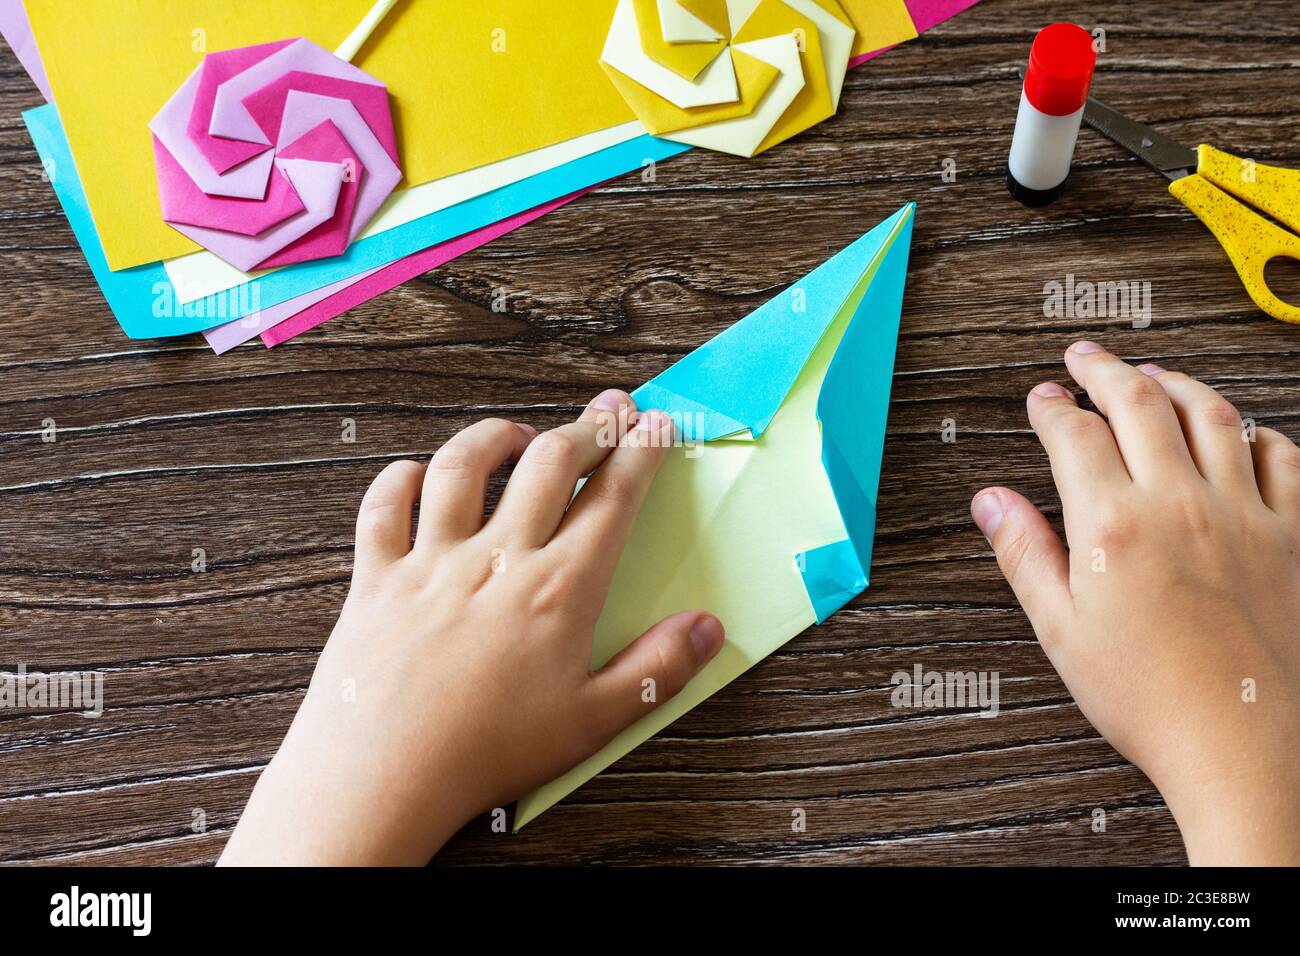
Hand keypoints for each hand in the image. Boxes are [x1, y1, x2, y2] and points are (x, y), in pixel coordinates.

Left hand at [219, 390, 723, 864]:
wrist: (384, 775)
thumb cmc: (489, 752)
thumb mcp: (593, 722)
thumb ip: (656, 669)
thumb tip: (706, 627)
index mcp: (557, 589)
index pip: (612, 500)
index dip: (641, 454)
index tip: (657, 425)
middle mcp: (496, 558)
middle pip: (548, 466)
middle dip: (587, 428)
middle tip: (608, 411)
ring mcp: (430, 561)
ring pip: (462, 468)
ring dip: (495, 437)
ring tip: (519, 432)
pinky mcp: (376, 577)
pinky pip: (383, 507)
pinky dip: (400, 479)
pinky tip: (417, 473)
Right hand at [971, 342, 1299, 864]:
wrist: (1245, 746)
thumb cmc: (1151, 699)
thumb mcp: (1061, 630)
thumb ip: (1025, 554)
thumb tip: (992, 502)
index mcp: (1115, 525)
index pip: (1074, 435)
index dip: (1051, 406)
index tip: (1042, 397)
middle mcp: (1181, 504)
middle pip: (1140, 403)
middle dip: (1105, 369)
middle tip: (1086, 357)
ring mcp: (1245, 514)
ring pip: (1213, 415)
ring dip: (1177, 382)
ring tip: (1156, 374)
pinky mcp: (1294, 534)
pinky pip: (1284, 457)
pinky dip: (1259, 431)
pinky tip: (1242, 431)